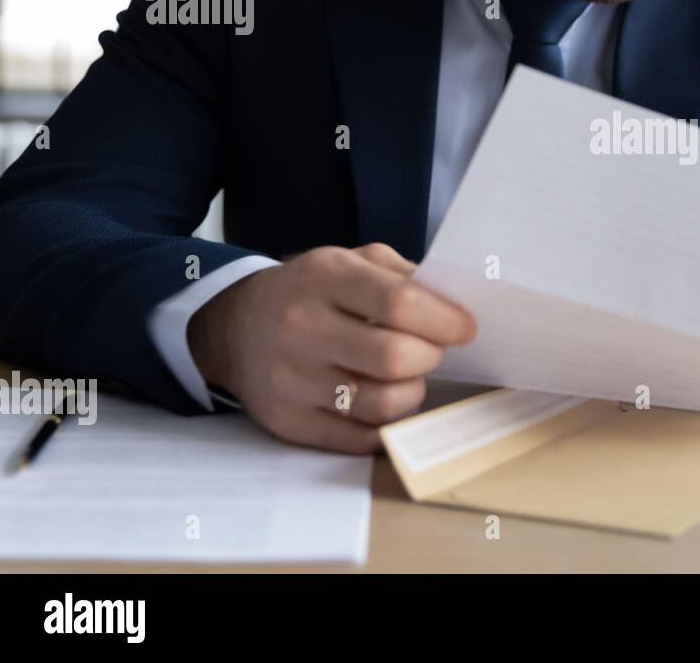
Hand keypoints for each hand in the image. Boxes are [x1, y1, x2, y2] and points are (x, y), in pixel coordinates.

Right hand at [189, 243, 475, 453]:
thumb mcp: (349, 261)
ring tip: (407, 377)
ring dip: (412, 393)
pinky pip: (360, 438)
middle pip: (395, 357)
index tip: (465, 327)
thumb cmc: (311, 292)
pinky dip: (386, 424)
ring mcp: (291, 379)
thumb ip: (402, 276)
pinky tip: (385, 401)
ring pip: (383, 404)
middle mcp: (302, 326)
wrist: (235, 328)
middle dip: (430, 356)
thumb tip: (454, 307)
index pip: (400, 303)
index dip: (445, 320)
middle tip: (431, 351)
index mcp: (324, 276)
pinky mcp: (288, 422)